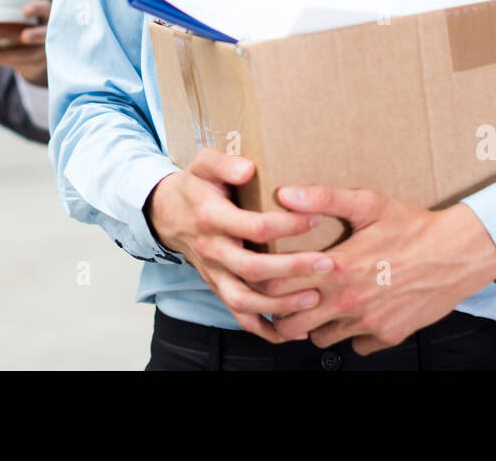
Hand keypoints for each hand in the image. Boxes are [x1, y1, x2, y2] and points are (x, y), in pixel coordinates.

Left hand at [0, 0, 46, 84]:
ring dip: (12, 53)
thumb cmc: (33, 15)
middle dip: (37, 34)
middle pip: (49, 33)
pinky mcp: (35, 62)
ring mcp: (44, 49)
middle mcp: (50, 31)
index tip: (25, 9)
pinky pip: (21, 64)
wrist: (40, 44)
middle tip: (22, 35)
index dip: (38, 9)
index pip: (48, 9)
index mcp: (48, 12)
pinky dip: (4, 60)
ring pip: (32, 53)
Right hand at [144, 148, 337, 344]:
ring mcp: (214, 274)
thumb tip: (248, 170)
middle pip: (254, 269)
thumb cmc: (196, 185)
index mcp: (211, 217)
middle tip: (328, 264)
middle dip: (294, 269)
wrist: (167, 213)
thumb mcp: (204, 163)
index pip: (254, 227)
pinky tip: (292, 332)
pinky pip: (238, 317)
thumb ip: (225, 163)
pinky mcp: (218, 288)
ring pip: (245, 300)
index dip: (288, 225)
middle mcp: (212, 250)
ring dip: (281, 305)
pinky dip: (264, 330)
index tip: (318, 217)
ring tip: (315, 298)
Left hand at [250, 187, 495, 354]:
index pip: (278, 288)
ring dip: (317, 324)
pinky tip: (358, 312)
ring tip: (323, 302)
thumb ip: (324, 198)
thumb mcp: (369, 204)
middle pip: (292, 324)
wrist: (459, 253)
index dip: (266, 283)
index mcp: (337, 267)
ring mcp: (368, 323)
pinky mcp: (388, 336)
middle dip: (284, 312)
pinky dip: (353, 334)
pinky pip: (356, 346)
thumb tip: (286, 193)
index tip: (267, 275)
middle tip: (289, 296)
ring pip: (321, 339)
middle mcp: (348, 301)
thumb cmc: (413, 225)